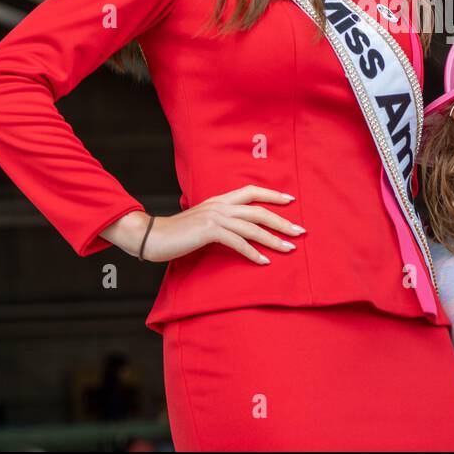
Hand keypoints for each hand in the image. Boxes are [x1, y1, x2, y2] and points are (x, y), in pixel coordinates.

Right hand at [140, 186, 302, 263]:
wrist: (153, 236)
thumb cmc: (178, 232)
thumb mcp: (203, 220)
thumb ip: (220, 219)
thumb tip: (238, 226)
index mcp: (220, 199)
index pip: (251, 191)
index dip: (272, 194)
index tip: (291, 200)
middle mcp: (220, 205)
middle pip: (259, 211)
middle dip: (282, 221)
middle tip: (300, 230)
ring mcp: (215, 217)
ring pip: (252, 227)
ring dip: (273, 239)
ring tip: (289, 248)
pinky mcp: (210, 232)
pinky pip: (238, 243)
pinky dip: (253, 253)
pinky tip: (264, 262)